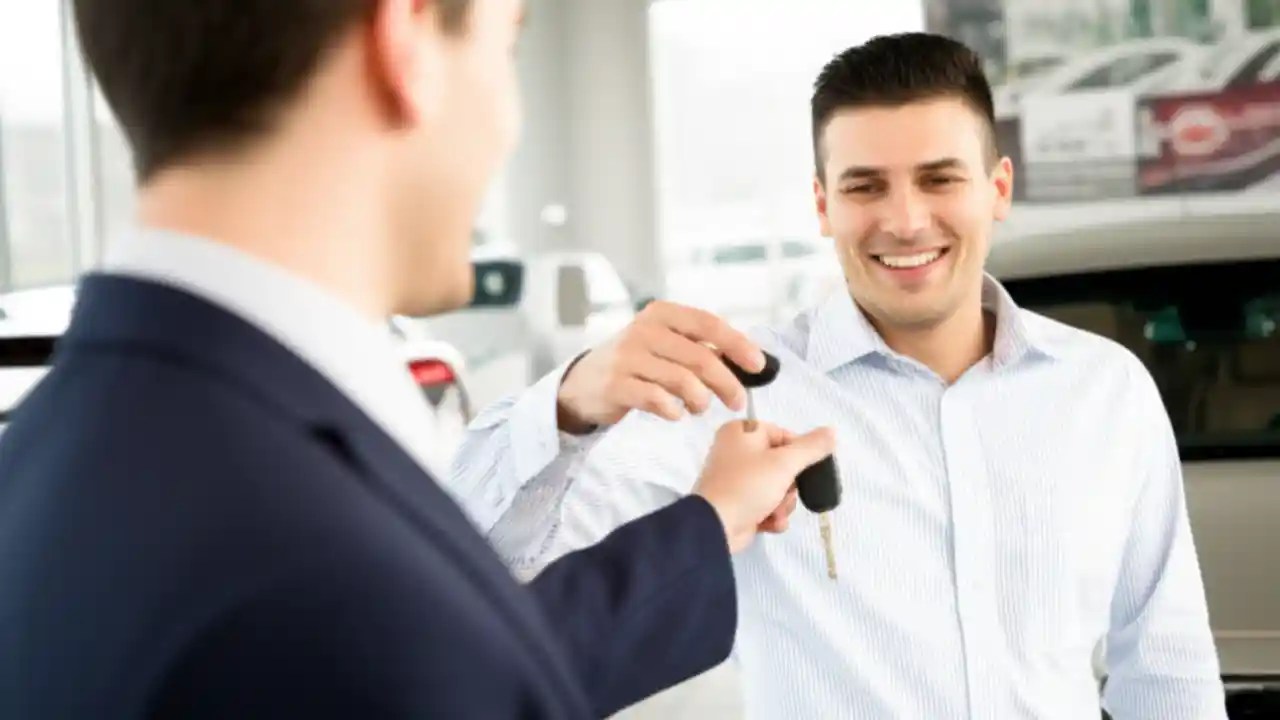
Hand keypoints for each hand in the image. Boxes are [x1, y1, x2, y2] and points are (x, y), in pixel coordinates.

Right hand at [556, 301, 765, 432]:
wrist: (583, 383)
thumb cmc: (636, 364)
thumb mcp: (664, 345)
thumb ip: (699, 348)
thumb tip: (748, 363)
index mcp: (661, 314)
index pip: (708, 323)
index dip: (737, 344)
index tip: (758, 365)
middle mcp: (643, 330)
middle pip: (700, 357)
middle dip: (727, 382)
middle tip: (738, 402)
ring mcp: (627, 357)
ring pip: (682, 380)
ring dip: (701, 400)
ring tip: (700, 408)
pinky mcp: (616, 384)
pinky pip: (657, 399)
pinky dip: (674, 410)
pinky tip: (675, 413)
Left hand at [694, 421, 835, 553]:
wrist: (715, 526)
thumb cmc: (748, 485)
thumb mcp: (784, 462)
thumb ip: (811, 447)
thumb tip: (832, 431)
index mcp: (741, 432)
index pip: (783, 435)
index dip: (798, 453)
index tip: (805, 467)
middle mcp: (737, 452)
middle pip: (783, 464)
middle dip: (790, 485)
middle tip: (785, 492)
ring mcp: (737, 480)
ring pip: (778, 488)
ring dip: (783, 503)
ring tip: (773, 511)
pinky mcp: (739, 504)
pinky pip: (767, 505)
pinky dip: (772, 515)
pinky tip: (769, 522)